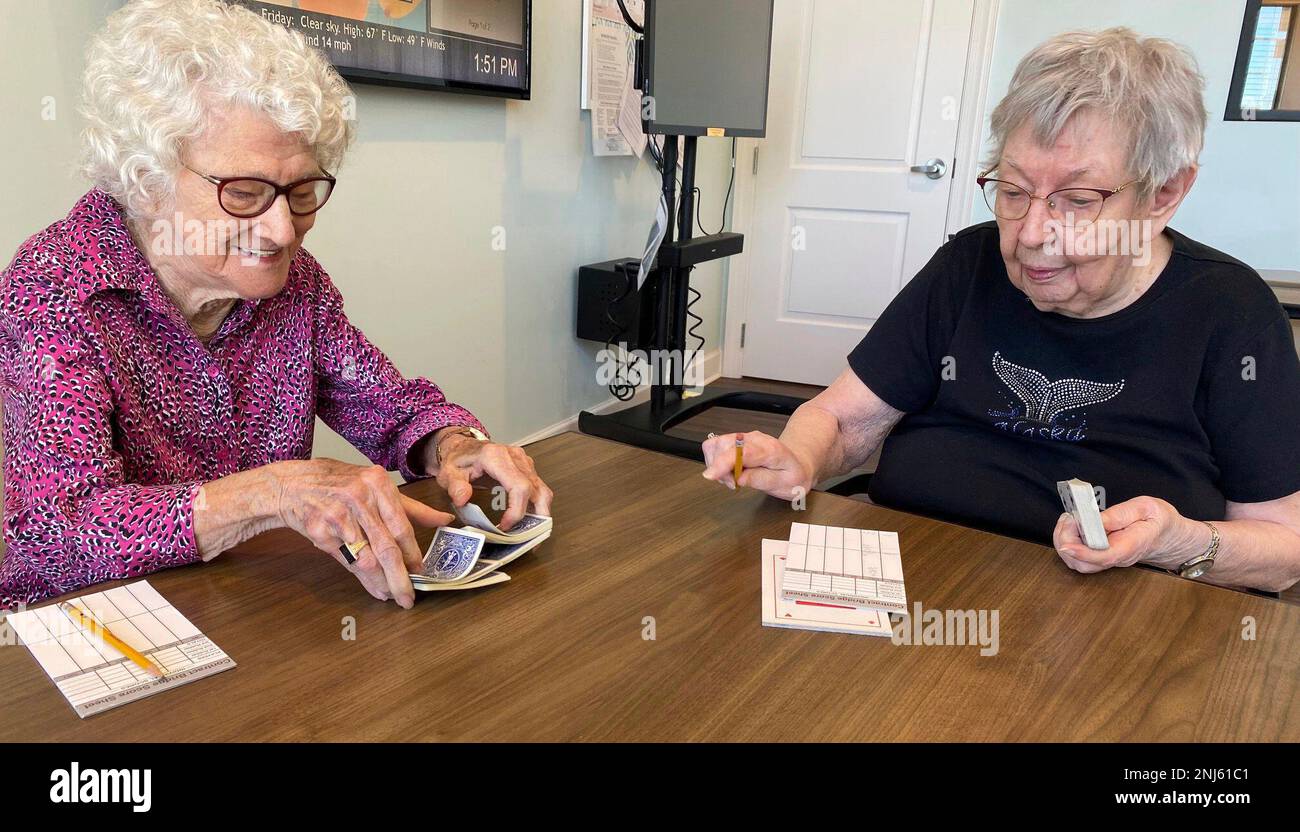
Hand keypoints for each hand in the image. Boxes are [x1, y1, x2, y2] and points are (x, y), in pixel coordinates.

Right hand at [271, 459, 454, 607]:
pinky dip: (361, 577)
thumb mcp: (376, 487)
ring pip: (365, 558)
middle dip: (400, 577)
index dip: (413, 553)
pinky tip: (372, 586)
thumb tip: (444, 520)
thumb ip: (411, 507)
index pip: (401, 526)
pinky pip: (347, 560)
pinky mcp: (319, 531)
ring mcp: (337, 515)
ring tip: (391, 594)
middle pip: (386, 546)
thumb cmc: (340, 484)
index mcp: (378, 483)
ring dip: (380, 581)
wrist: (293, 484)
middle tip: (408, 597)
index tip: (421, 572)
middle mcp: (359, 497)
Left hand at [433, 434, 552, 530]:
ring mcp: (524, 462)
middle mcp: (515, 457)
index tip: (504, 527)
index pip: (519, 486)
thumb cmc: (458, 459)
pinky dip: (536, 508)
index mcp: (496, 457)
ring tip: (528, 534)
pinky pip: (539, 489)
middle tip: (525, 538)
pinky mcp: (527, 468)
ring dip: (539, 515)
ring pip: (543, 491)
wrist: (463, 446)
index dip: (517, 511)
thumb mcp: (449, 473)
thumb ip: (455, 486)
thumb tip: (463, 500)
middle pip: (536, 490)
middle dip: (535, 518)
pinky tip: (526, 522)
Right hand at [700, 431, 812, 499]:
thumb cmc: (792, 475)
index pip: (741, 451)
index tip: (710, 475)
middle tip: (734, 484)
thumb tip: (739, 478)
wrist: (797, 464)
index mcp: (770, 450)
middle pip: (723, 446)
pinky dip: (714, 461)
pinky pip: (715, 446)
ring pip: (715, 445)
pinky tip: (728, 471)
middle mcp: (755, 439)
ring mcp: (744, 438)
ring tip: (732, 479)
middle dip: (720, 469)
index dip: (723, 463)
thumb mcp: (785, 484)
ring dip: (716, 465)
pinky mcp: (736, 441)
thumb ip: (761, 480)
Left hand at [1053, 495, 1202, 573]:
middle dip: (1066, 542)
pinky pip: (1078, 558)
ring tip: (1069, 519)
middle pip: (1083, 564)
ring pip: (1077, 563)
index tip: (1066, 542)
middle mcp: (1116, 558)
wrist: (1170, 537)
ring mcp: (1108, 560)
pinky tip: (1071, 525)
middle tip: (1069, 517)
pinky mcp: (1101, 557)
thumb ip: (1120, 513)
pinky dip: (1068, 542)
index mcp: (1130, 546)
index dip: (1082, 552)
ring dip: (1064, 541)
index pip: (1104, 556)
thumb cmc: (1159, 520)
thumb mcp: (1146, 508)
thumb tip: (1096, 520)